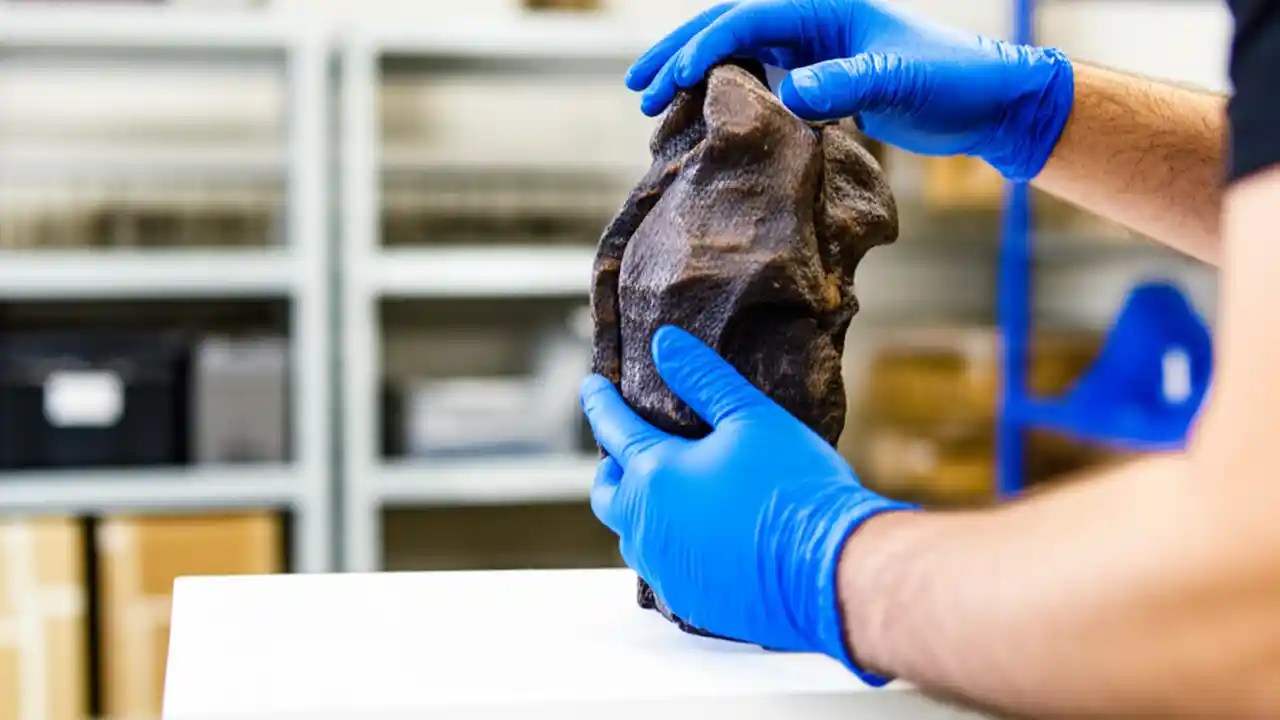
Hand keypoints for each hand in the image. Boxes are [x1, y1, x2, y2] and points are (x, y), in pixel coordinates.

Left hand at [581, 326, 914, 684]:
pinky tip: (696, 540)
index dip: (601, 403)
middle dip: (612, 469)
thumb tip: (664, 344)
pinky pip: (665, 571)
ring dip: (639, 513)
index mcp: (655, 476)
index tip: (591, 386)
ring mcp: (666, 570)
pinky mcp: (691, 601)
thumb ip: (702, 378)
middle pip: (608, 494)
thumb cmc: (795, 487)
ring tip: (663, 496)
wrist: (830, 569)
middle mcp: (648, 527)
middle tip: (624, 453)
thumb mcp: (751, 417)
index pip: (614, 429)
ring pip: (634, 537)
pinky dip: (670, 548)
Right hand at [625, 0, 1074, 180]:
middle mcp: (810, 18)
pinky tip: (694, 114)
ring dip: (690, 73)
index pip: (749, 17)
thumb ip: (845, 82)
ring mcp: (809, 46)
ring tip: (648, 101)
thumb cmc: (951, 81)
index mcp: (826, 5)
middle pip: (726, 27)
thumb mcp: (899, 80)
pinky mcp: (814, 75)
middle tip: (639, 90)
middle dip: (678, 54)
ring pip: (732, 51)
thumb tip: (789, 92)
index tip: (678, 77)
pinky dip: (719, 92)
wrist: (985, 102)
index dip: (708, 44)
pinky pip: (753, 77)